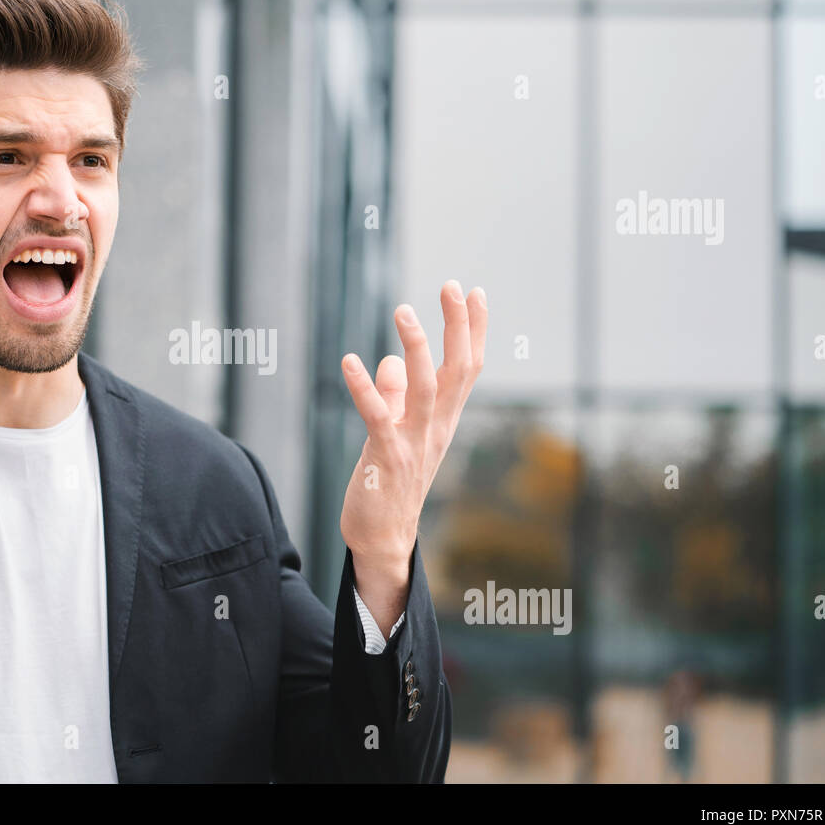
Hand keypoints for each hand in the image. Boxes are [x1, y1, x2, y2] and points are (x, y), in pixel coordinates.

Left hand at [339, 281, 486, 623]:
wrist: (382, 539)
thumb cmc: (389, 485)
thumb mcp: (396, 434)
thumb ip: (394, 397)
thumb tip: (389, 361)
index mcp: (442, 420)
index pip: (467, 368)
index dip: (473, 330)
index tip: (475, 291)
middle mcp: (435, 428)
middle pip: (457, 370)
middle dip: (458, 327)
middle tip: (452, 285)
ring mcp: (413, 443)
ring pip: (424, 388)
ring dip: (417, 347)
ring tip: (405, 311)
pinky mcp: (385, 458)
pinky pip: (377, 416)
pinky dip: (364, 387)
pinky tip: (349, 360)